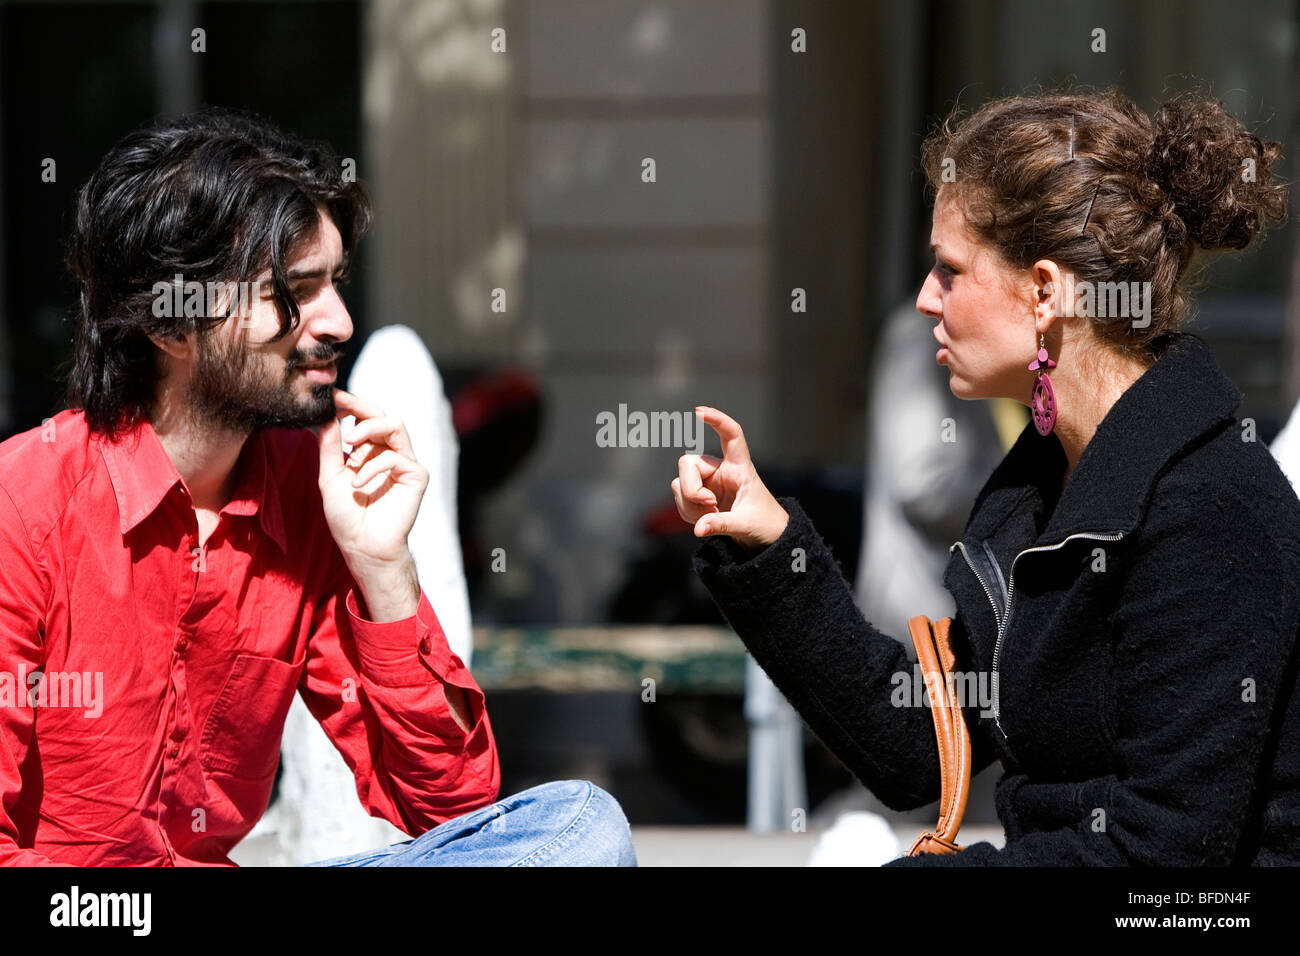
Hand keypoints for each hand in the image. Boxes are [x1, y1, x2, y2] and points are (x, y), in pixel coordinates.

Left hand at [317, 388, 428, 568]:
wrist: (363, 547)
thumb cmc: (346, 517)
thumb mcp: (330, 477)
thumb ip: (330, 447)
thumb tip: (326, 416)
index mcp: (368, 452)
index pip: (362, 418)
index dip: (348, 404)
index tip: (329, 394)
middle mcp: (387, 453)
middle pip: (381, 414)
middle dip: (360, 405)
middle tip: (339, 403)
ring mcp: (404, 463)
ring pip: (395, 426)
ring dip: (369, 428)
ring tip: (349, 441)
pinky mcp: (416, 476)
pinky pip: (396, 457)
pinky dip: (374, 467)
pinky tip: (358, 484)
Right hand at [672, 405, 788, 551]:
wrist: (764, 537)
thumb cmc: (764, 523)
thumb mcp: (746, 525)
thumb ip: (721, 524)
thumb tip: (699, 529)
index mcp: (740, 468)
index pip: (731, 436)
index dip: (717, 420)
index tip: (700, 411)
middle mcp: (720, 470)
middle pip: (688, 463)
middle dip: (690, 489)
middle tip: (709, 506)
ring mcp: (706, 482)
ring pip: (679, 483)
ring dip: (689, 505)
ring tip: (709, 519)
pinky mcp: (697, 495)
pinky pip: (679, 498)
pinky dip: (687, 512)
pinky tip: (703, 521)